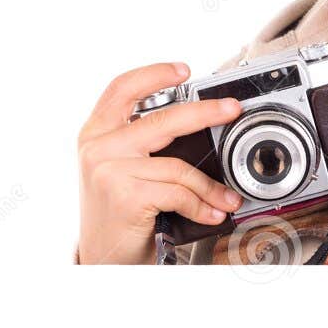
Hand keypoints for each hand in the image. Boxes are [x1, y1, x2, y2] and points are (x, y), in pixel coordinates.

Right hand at [76, 62, 245, 264]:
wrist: (101, 258)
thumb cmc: (117, 213)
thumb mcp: (116, 169)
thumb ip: (140, 143)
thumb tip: (195, 122)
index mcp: (95, 133)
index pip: (122, 88)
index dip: (155, 74)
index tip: (184, 70)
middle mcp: (98, 147)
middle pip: (163, 119)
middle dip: (205, 112)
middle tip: (231, 109)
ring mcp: (110, 170)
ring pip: (179, 166)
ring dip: (211, 186)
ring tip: (227, 198)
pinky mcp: (126, 195)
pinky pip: (179, 193)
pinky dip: (202, 205)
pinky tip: (212, 213)